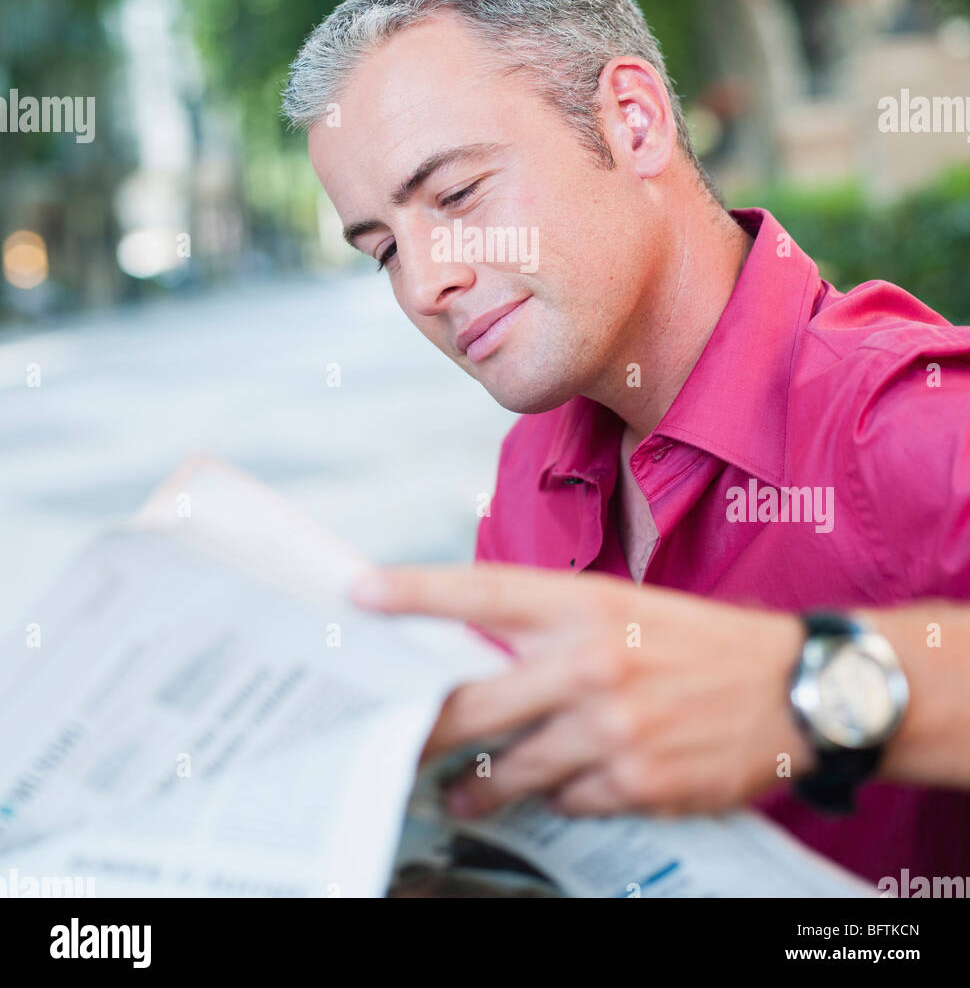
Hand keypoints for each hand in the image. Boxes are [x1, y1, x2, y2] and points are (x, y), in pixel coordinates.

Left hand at [351, 563, 814, 818]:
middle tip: (396, 736)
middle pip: (474, 701)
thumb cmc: (702, 642)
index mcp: (587, 604)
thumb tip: (477, 649)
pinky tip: (563, 785)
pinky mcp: (636, 780)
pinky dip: (556, 795)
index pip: (482, 590)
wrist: (796, 689)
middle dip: (424, 725)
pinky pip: (565, 799)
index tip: (360, 594)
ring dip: (477, 783)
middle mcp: (592, 660)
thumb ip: (554, 627)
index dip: (415, 592)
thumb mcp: (627, 607)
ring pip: (510, 766)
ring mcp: (613, 726)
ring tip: (459, 790)